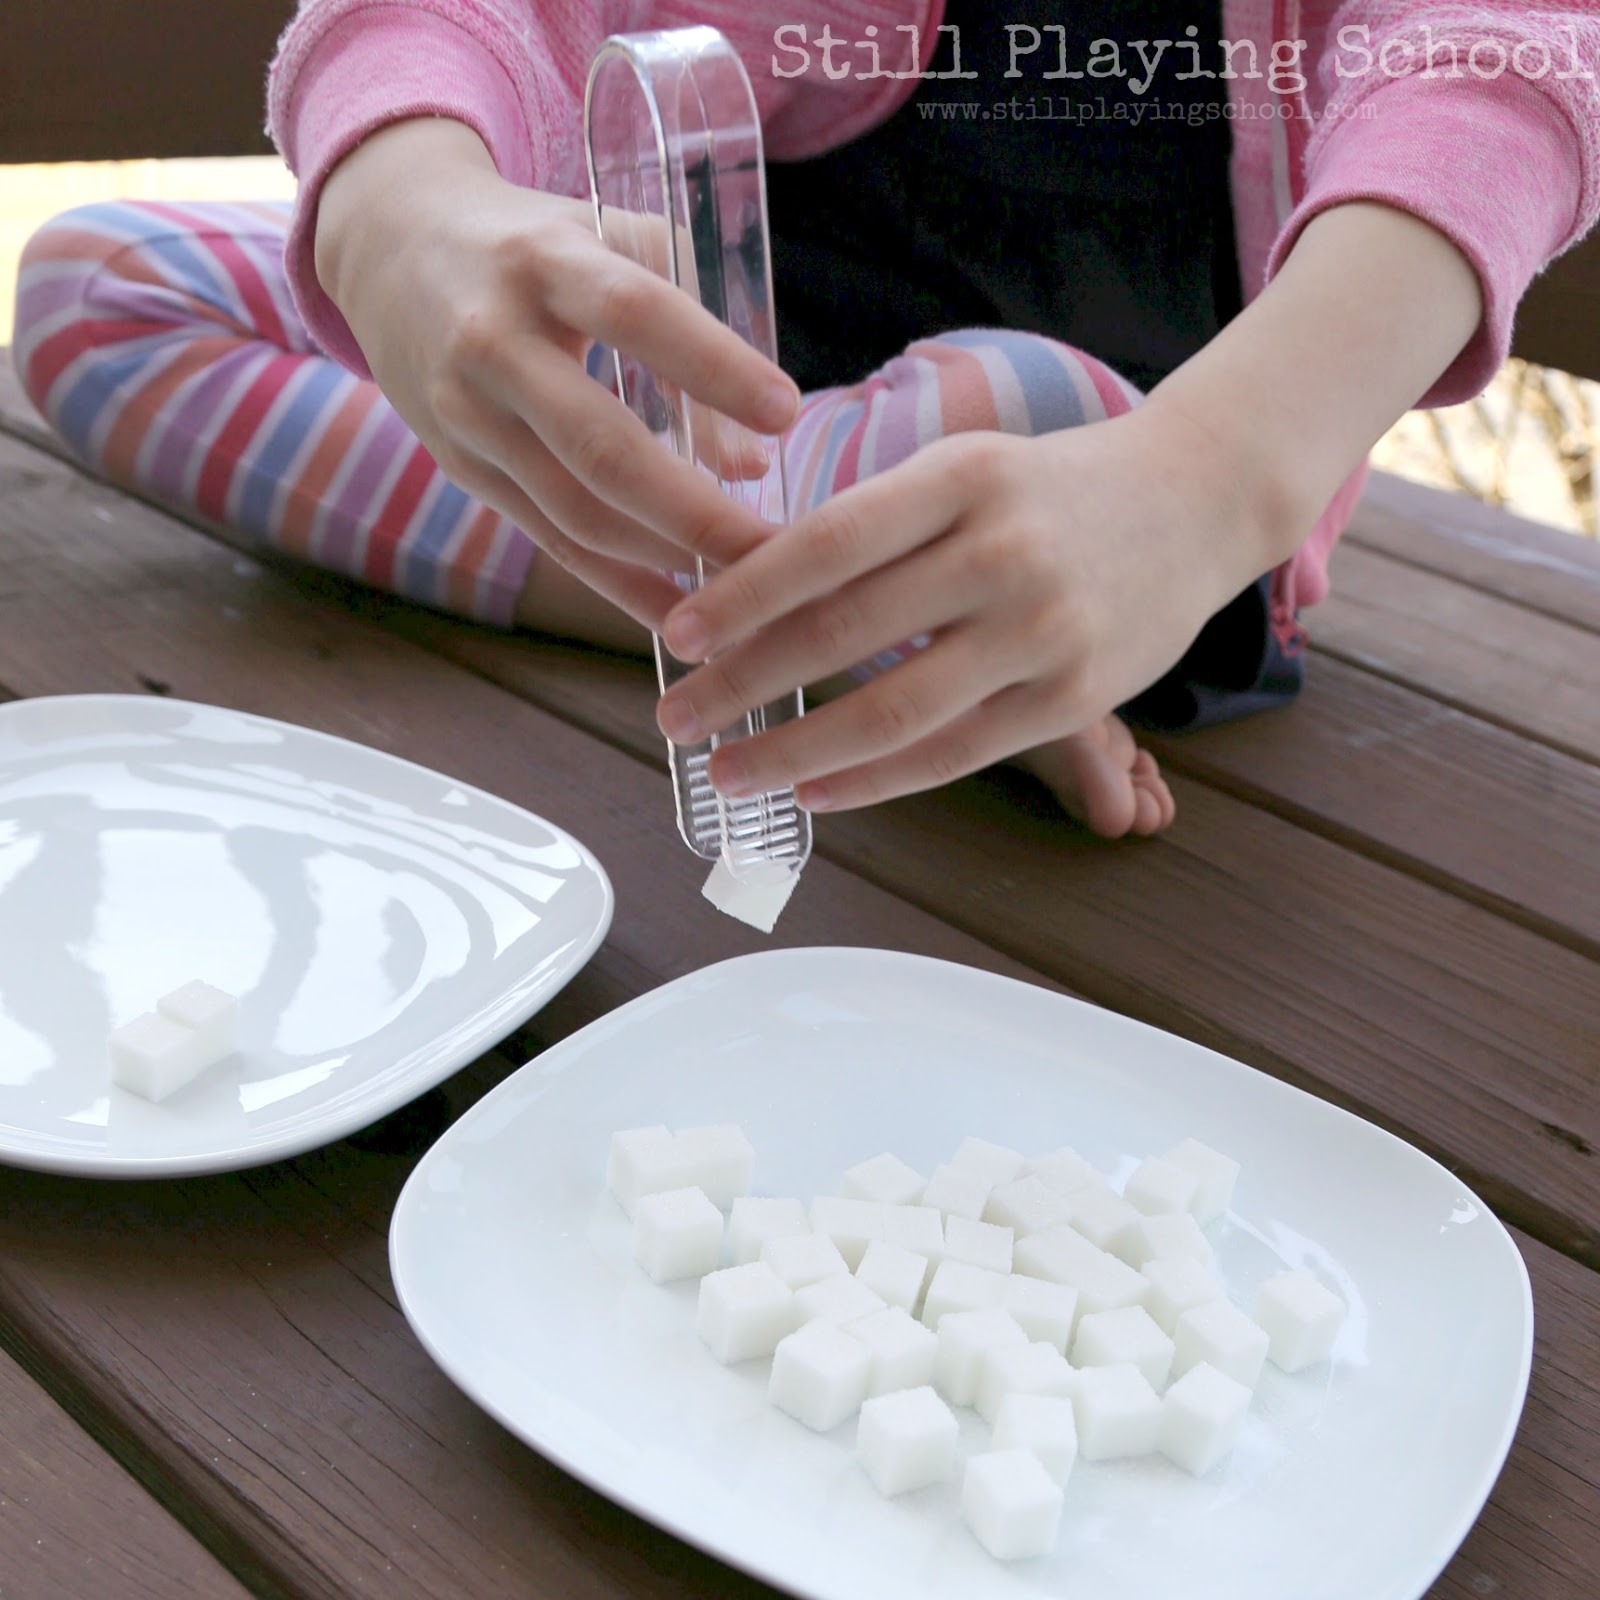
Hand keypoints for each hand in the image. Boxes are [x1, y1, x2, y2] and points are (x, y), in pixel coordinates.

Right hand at [314, 118, 799, 626]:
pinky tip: (681, 613)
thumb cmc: (535, 247)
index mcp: (544, 264)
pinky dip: (621, 585)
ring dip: (666, 558)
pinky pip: (552, 540)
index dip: (712, 366)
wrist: (389, 249)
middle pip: (602, 445)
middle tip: (775, 548)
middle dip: (695, 512)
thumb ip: (690, 328)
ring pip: (575, 510)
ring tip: (746, 585)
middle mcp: (493, 342)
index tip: (786, 412)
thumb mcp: (605, 240)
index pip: (634, 314)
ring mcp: (469, 415)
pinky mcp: (463, 468)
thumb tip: (752, 463)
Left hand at [653, 398, 1271, 810]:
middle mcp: (1002, 551)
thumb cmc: (1051, 490)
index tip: (680, 634)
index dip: (743, 594)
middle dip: (744, 683)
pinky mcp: (1076, 696)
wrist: (1198, 500)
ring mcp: (1045, 630)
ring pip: (896, 709)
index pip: (827, 541)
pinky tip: (818, 794)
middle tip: (674, 717)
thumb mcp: (967, 471)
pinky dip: (876, 780)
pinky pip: (956, 752)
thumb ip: (877, 526)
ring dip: (796, 752)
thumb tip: (749, 588)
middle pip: (846, 631)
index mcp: (961, 477)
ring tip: (730, 774)